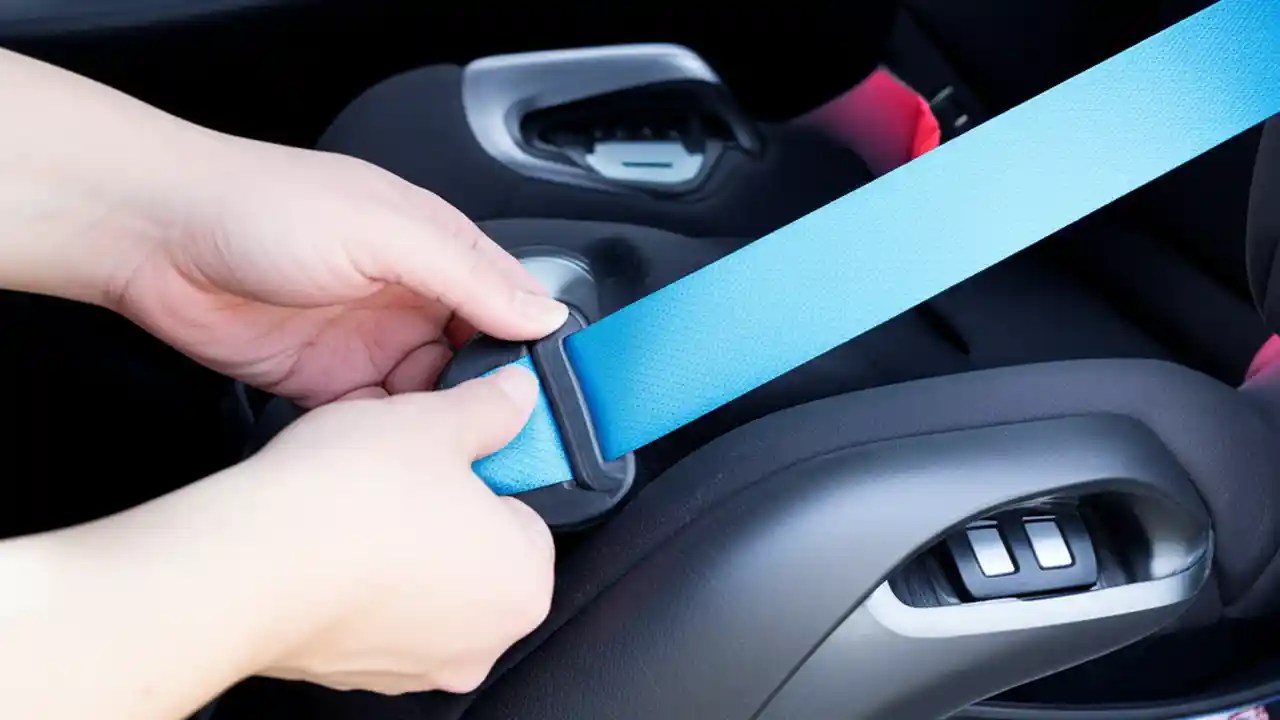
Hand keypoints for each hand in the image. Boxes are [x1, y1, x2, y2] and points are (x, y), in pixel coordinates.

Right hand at [0, 365, 554, 719]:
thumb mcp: (438, 421)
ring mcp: (415, 667)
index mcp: (523, 586)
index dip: (488, 471)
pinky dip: (359, 579)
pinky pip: (373, 612)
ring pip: (424, 585)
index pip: (528, 513)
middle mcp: (481, 642)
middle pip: (479, 554)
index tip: (456, 449)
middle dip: (444, 508)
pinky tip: (330, 539)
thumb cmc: (351, 500)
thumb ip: (492, 406)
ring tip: (360, 498)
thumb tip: (516, 394)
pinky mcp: (352, 672)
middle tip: (405, 467)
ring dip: (401, 542)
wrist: (245, 565)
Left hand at [108, 138, 565, 405]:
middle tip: (507, 436)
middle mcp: (408, 298)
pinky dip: (386, 441)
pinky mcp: (324, 382)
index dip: (535, 348)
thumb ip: (467, 274)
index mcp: (436, 251)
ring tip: (449, 450)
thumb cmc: (262, 205)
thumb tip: (541, 312)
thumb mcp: (385, 230)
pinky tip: (392, 451)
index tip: (554, 393)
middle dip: (492, 399)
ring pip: (429, 400)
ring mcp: (367, 343)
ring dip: (439, 425)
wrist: (154, 235)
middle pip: (476, 362)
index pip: (510, 305)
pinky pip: (374, 423)